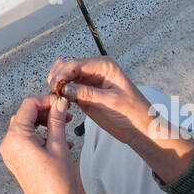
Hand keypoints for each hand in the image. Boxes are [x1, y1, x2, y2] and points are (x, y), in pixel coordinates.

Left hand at [0, 95, 85, 193]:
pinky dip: (42, 137)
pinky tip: (61, 141)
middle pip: (26, 116)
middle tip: (65, 114)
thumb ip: (57, 120)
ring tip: (66, 128)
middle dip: (46, 112)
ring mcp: (11, 154)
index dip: (46, 100)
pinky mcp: (16, 161)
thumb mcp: (58, 145)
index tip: (61, 101)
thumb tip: (59, 103)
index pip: (28, 106)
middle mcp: (9, 144)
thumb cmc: (57, 181)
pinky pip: (26, 141)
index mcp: (17, 137)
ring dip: (45, 124)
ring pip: (26, 128)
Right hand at [47, 58, 193, 183]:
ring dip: (58, 85)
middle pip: (68, 67)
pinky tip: (59, 101)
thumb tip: (65, 88)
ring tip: (55, 97)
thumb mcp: (110, 101)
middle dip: (58, 78)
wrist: (140, 129)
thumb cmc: (133, 113)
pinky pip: (68, 89)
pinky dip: (61, 93)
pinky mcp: (85, 94)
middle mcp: (95, 71)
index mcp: (104, 66)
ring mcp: (89, 82)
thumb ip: (87, 93)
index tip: (55, 86)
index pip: (76, 63)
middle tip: (53, 92)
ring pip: (66, 77)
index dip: (63, 73)